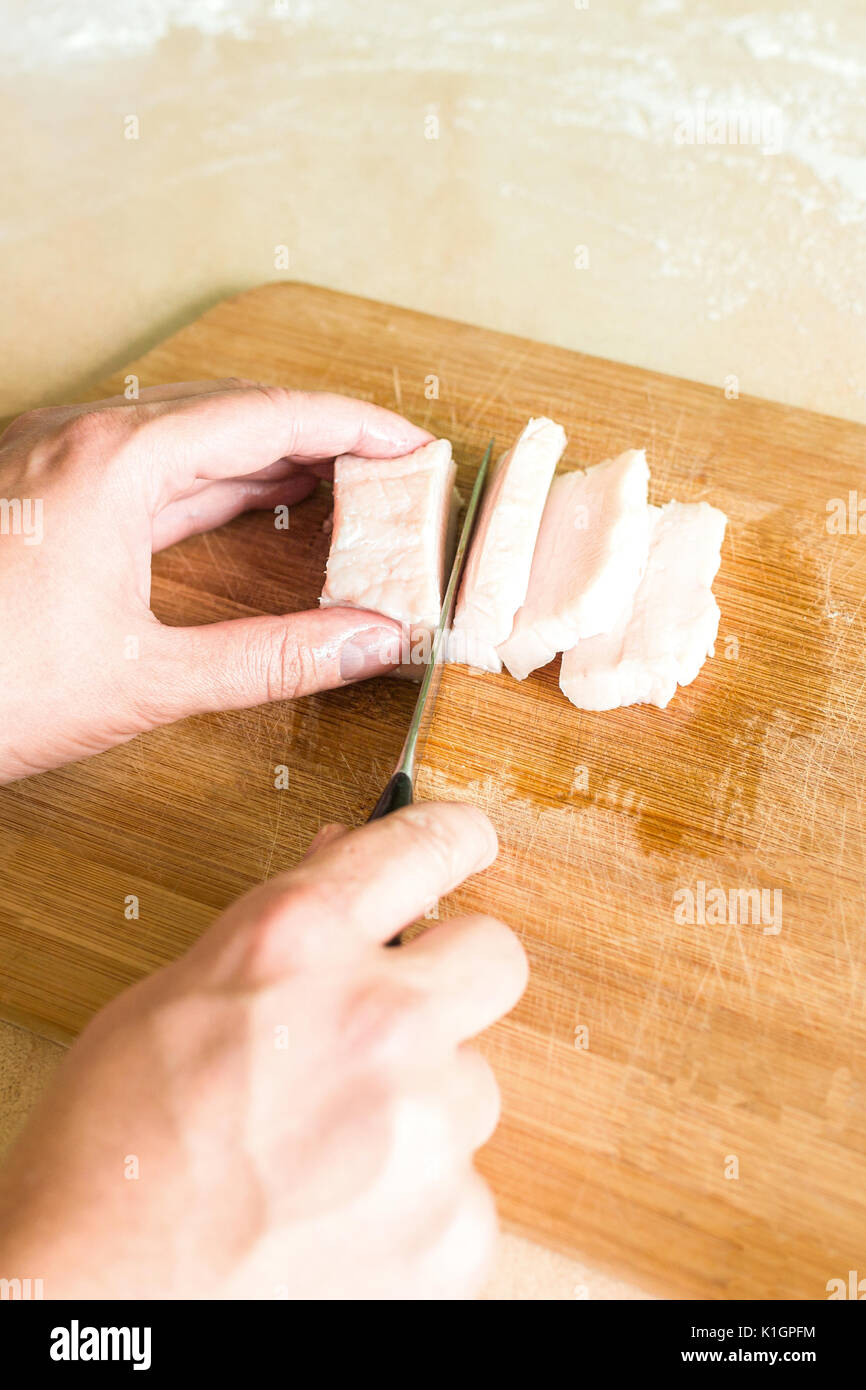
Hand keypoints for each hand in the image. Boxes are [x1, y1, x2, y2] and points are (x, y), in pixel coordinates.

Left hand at [0, 381, 430, 781]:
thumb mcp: (145, 681)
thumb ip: (273, 659)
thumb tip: (371, 642)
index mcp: (116, 462)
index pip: (265, 416)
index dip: (350, 427)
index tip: (409, 445)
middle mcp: (78, 438)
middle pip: (226, 407)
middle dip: (313, 432)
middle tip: (381, 466)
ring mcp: (47, 456)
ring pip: (179, 428)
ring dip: (258, 449)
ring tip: (327, 478)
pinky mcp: (31, 489)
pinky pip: (139, 457)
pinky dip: (204, 474)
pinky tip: (232, 499)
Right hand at [0, 802, 526, 1299]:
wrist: (96, 1297)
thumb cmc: (113, 1148)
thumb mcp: (177, 996)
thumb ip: (281, 934)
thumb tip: (346, 865)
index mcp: (297, 942)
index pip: (420, 846)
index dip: (451, 839)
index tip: (466, 844)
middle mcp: (379, 1020)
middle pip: (492, 957)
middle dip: (451, 978)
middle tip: (397, 1019)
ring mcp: (426, 1128)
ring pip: (472, 1084)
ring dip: (423, 1103)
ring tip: (331, 1149)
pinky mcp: (454, 1227)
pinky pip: (467, 1184)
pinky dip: (420, 1197)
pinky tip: (344, 1214)